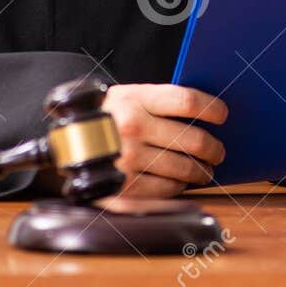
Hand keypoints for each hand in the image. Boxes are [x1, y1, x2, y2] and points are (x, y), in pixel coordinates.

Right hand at [100, 83, 227, 197]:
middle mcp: (131, 127)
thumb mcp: (124, 97)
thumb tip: (207, 113)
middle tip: (218, 151)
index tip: (223, 115)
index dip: (213, 108)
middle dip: (214, 148)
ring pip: (185, 168)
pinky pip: (168, 190)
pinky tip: (180, 182)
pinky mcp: (124, 187)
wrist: (63, 146)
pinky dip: (180, 187)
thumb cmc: (105, 119)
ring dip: (202, 171)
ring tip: (204, 169)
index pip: (188, 101)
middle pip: (193, 139)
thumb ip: (159, 101)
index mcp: (134, 98)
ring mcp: (128, 159)